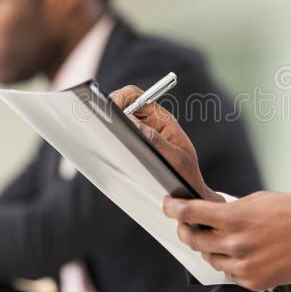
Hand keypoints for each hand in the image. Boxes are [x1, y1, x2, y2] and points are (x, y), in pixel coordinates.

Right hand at [109, 85, 222, 202]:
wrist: (188, 195)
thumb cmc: (186, 175)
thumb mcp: (174, 157)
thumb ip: (153, 139)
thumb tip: (129, 120)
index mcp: (161, 120)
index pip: (136, 96)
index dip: (120, 97)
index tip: (109, 108)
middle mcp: (149, 125)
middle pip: (122, 107)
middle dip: (109, 113)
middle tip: (102, 125)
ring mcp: (139, 137)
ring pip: (116, 125)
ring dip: (108, 130)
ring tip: (105, 139)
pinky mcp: (132, 150)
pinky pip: (116, 141)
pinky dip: (108, 144)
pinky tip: (108, 152)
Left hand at [163, 191, 290, 290]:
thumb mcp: (259, 200)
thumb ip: (233, 208)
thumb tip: (214, 212)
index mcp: (234, 218)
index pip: (190, 213)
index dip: (173, 208)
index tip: (168, 206)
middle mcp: (235, 244)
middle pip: (194, 240)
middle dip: (187, 230)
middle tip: (187, 224)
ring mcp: (243, 265)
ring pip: (211, 259)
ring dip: (211, 248)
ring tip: (225, 238)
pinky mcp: (254, 281)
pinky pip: (231, 274)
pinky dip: (232, 264)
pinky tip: (243, 254)